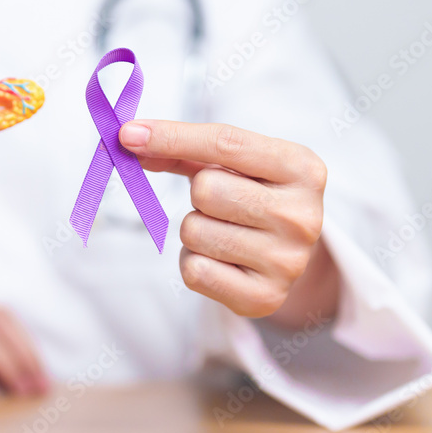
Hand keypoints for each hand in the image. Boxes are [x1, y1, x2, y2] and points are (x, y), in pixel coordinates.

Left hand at [119, 120, 338, 326]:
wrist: (287, 255)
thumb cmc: (251, 196)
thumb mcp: (231, 164)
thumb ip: (183, 148)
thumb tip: (130, 139)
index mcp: (302, 168)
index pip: (226, 142)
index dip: (172, 136)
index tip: (128, 134)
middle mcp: (303, 215)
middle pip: (205, 189)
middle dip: (198, 195)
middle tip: (221, 205)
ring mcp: (287, 261)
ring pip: (194, 231)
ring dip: (194, 231)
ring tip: (224, 233)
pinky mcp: (265, 298)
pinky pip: (194, 271)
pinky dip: (194, 262)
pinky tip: (221, 261)